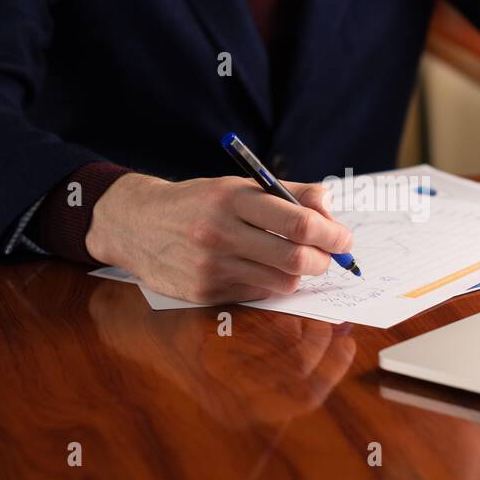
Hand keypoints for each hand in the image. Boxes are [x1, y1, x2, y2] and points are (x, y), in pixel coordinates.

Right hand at [85, 173, 353, 304]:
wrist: (135, 224)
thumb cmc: (198, 203)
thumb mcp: (237, 185)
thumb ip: (289, 192)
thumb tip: (329, 206)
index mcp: (232, 198)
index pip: (298, 222)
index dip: (332, 234)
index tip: (344, 240)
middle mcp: (220, 232)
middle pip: (295, 259)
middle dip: (323, 261)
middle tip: (327, 256)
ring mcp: (210, 266)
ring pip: (281, 282)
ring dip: (297, 274)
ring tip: (290, 260)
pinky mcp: (203, 292)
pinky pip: (257, 294)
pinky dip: (268, 284)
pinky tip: (256, 269)